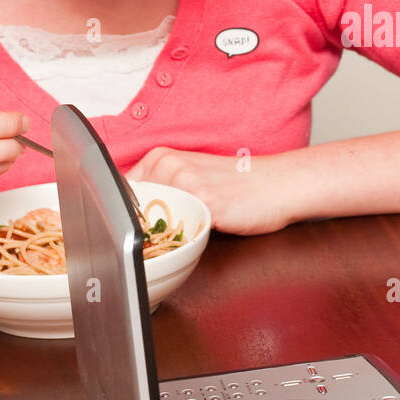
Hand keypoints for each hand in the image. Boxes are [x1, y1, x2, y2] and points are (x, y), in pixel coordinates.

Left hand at [126, 147, 294, 234]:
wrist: (278, 184)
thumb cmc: (239, 184)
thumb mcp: (191, 177)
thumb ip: (162, 189)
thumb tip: (131, 215)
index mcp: (161, 158)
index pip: (121, 193)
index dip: (126, 215)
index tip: (138, 226)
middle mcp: (169, 167)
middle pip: (132, 212)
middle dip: (142, 230)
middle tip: (165, 236)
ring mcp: (186, 184)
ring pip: (153, 224)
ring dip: (163, 238)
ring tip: (187, 234)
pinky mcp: (205, 204)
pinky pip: (181, 233)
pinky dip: (184, 242)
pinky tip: (201, 236)